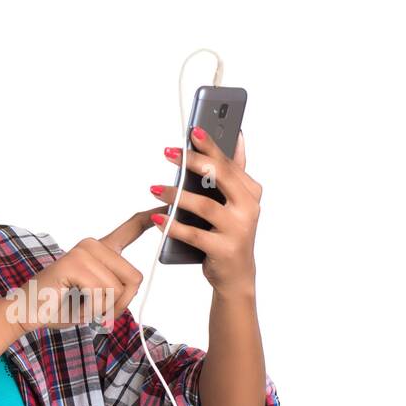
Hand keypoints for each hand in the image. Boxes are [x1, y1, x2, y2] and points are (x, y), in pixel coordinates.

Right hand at [10, 208, 160, 334]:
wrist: (27, 312)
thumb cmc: (62, 305)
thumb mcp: (99, 296)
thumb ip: (118, 288)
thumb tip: (135, 283)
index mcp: (101, 249)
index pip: (132, 228)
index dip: (151, 218)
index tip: (168, 207)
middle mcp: (93, 244)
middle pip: (135, 278)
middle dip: (121, 304)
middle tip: (99, 313)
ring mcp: (83, 252)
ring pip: (119, 289)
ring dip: (105, 310)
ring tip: (83, 308)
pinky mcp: (73, 264)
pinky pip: (102, 293)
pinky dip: (92, 310)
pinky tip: (75, 306)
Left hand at [153, 128, 262, 297]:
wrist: (235, 275)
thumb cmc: (230, 232)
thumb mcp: (235, 201)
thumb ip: (234, 172)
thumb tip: (237, 136)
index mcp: (250, 191)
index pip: (228, 162)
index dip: (210, 145)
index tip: (193, 130)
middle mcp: (249, 208)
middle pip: (219, 177)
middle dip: (193, 162)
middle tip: (169, 153)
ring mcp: (238, 229)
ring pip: (204, 206)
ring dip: (177, 195)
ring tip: (155, 188)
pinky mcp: (224, 249)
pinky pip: (194, 235)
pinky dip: (174, 226)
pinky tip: (158, 219)